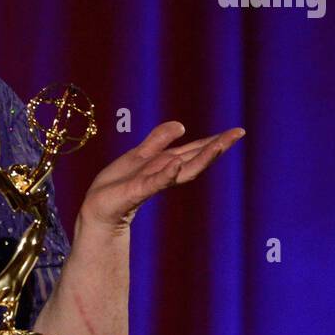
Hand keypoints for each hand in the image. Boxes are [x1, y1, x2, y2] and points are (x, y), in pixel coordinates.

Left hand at [77, 121, 244, 235]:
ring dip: (199, 158)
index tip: (237, 131)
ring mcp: (152, 183)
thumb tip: (182, 125)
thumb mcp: (139, 155)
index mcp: (165, 164)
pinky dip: (165, 174)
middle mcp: (164, 174)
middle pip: (195, 159)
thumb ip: (158, 140)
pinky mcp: (136, 192)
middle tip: (238, 134)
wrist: (96, 208)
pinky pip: (153, 182)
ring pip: (180, 170)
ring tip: (218, 146)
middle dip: (216, 147)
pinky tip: (175, 164)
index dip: (215, 141)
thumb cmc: (117, 185)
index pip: (195, 151)